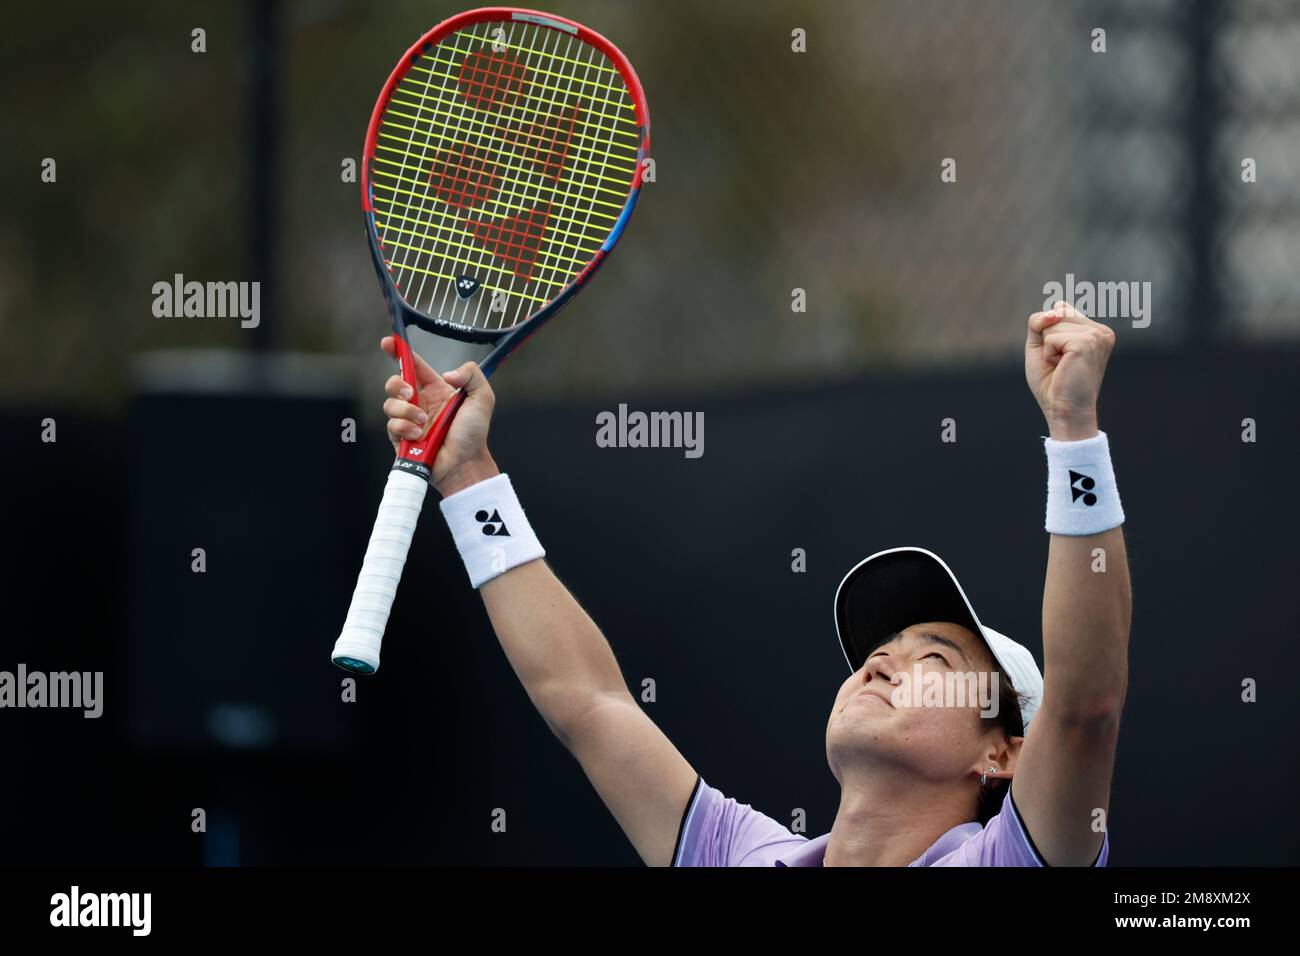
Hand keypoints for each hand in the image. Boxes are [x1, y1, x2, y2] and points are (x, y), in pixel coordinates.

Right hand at [379, 336, 499, 495]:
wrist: (465, 464)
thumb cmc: (474, 433)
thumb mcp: (483, 397)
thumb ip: (471, 375)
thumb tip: (447, 373)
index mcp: (436, 389)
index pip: (414, 365)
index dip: (399, 352)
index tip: (388, 343)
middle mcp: (420, 402)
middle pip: (394, 382)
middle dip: (396, 384)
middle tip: (410, 393)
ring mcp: (409, 420)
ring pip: (390, 404)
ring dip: (406, 411)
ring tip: (423, 423)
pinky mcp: (401, 438)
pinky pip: (391, 425)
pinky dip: (404, 428)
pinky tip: (419, 436)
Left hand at [1024, 302, 1114, 440]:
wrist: (1064, 410)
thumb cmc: (1053, 383)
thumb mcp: (1040, 345)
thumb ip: (1040, 321)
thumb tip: (1055, 310)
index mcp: (1094, 330)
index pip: (1059, 309)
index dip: (1047, 333)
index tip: (1061, 357)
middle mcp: (1100, 330)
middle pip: (1055, 313)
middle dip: (1047, 340)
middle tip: (1060, 364)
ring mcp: (1097, 335)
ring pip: (1052, 324)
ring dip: (1048, 348)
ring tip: (1062, 366)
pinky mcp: (1087, 342)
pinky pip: (1051, 336)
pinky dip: (1048, 353)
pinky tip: (1062, 367)